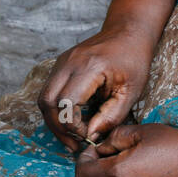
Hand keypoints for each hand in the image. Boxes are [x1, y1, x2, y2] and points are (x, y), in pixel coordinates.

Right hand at [38, 24, 154, 151]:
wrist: (127, 32)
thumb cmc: (133, 60)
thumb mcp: (130, 92)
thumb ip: (111, 117)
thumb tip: (91, 136)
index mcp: (89, 67)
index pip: (66, 103)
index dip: (73, 126)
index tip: (89, 135)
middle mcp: (69, 62)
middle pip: (47, 101)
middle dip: (58, 128)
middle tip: (74, 144)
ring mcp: (61, 61)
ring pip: (44, 97)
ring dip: (54, 120)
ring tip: (72, 136)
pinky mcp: (60, 65)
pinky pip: (50, 90)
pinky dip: (57, 108)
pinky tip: (72, 120)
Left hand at [74, 123, 177, 176]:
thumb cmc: (175, 148)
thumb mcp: (144, 131)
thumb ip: (116, 136)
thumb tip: (102, 146)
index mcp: (117, 173)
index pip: (81, 172)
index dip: (83, 157)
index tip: (96, 148)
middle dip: (91, 170)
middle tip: (106, 155)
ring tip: (121, 164)